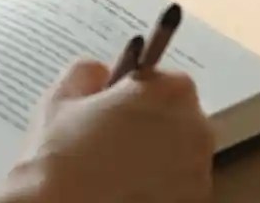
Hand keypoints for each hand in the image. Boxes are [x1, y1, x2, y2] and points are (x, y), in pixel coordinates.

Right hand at [0, 61, 214, 202]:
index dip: (136, 90)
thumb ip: (87, 71)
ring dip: (156, 154)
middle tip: (111, 137)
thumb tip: (101, 73)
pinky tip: (125, 187)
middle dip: (150, 121)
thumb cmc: (60, 155)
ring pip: (179, 151)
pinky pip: (177, 184)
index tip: (114, 106)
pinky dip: (158, 184)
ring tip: (115, 167)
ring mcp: (199, 171)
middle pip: (176, 114)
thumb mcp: (61, 97)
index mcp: (169, 92)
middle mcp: (196, 128)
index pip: (162, 79)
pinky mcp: (193, 201)